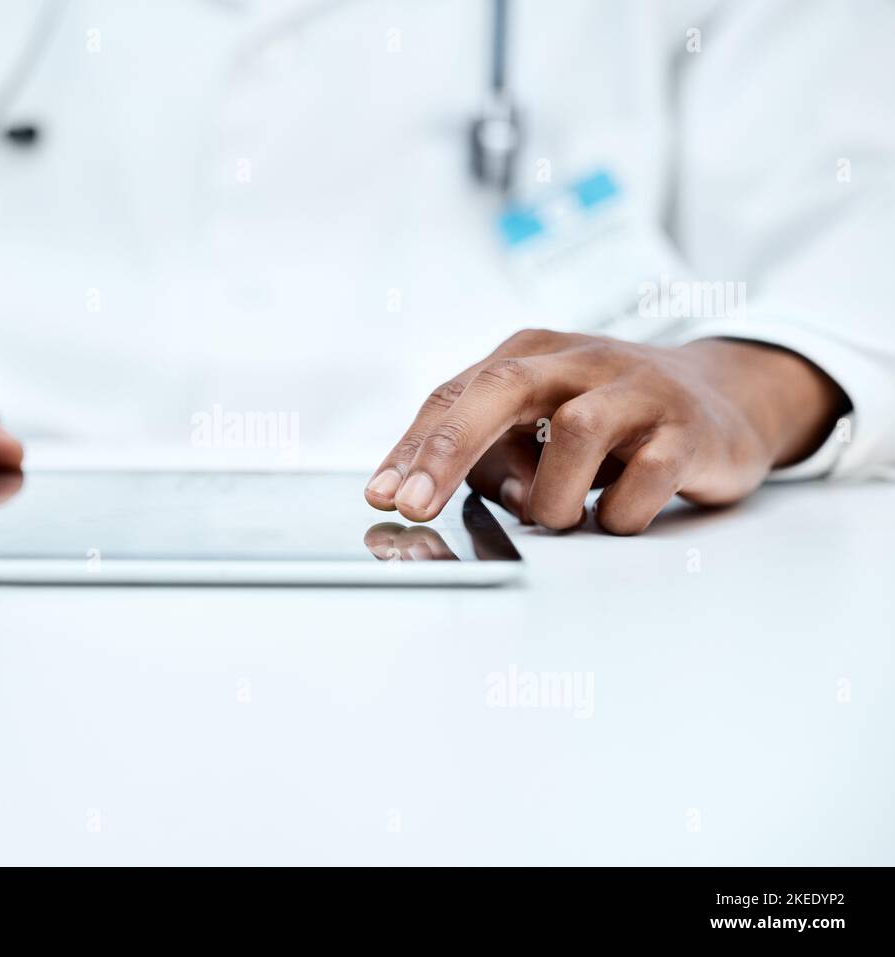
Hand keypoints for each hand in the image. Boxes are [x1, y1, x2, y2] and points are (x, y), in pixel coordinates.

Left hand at [365, 330, 844, 534]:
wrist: (727, 398)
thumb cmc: (611, 419)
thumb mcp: (540, 429)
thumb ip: (498, 458)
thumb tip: (486, 496)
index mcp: (530, 354)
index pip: (456, 394)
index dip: (415, 448)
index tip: (383, 496)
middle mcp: (580, 359)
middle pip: (502, 387)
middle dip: (448, 450)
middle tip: (415, 505)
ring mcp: (639, 388)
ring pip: (576, 433)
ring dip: (553, 497)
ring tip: (558, 516)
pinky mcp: (689, 429)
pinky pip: (643, 479)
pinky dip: (618, 514)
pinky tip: (617, 513)